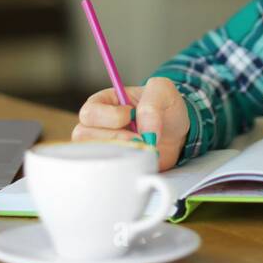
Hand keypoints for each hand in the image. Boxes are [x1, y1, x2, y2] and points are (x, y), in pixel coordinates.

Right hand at [72, 76, 189, 170]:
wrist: (179, 133)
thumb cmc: (166, 108)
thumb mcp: (163, 91)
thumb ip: (152, 103)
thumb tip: (144, 131)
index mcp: (104, 103)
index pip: (89, 112)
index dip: (110, 116)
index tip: (131, 115)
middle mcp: (99, 126)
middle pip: (83, 135)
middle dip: (115, 137)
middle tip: (138, 137)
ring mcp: (105, 147)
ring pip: (92, 154)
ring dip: (119, 152)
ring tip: (140, 147)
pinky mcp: (115, 165)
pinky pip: (107, 171)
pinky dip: (124, 166)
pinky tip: (139, 158)